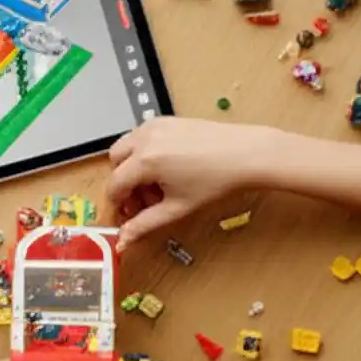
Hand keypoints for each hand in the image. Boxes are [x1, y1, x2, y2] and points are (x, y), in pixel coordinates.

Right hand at [107, 118, 280, 250]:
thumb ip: (145, 225)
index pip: (113, 185)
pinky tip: (167, 168)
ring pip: (126, 147)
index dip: (119, 204)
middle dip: (124, 183)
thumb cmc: (217, 179)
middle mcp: (145, 138)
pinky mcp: (166, 120)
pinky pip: (141, 136)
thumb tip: (124, 240)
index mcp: (145, 160)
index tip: (130, 214)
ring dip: (132, 167)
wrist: (246, 154)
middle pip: (115, 162)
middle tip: (144, 201)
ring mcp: (155, 125)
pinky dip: (144, 152)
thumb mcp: (177, 208)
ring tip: (158, 185)